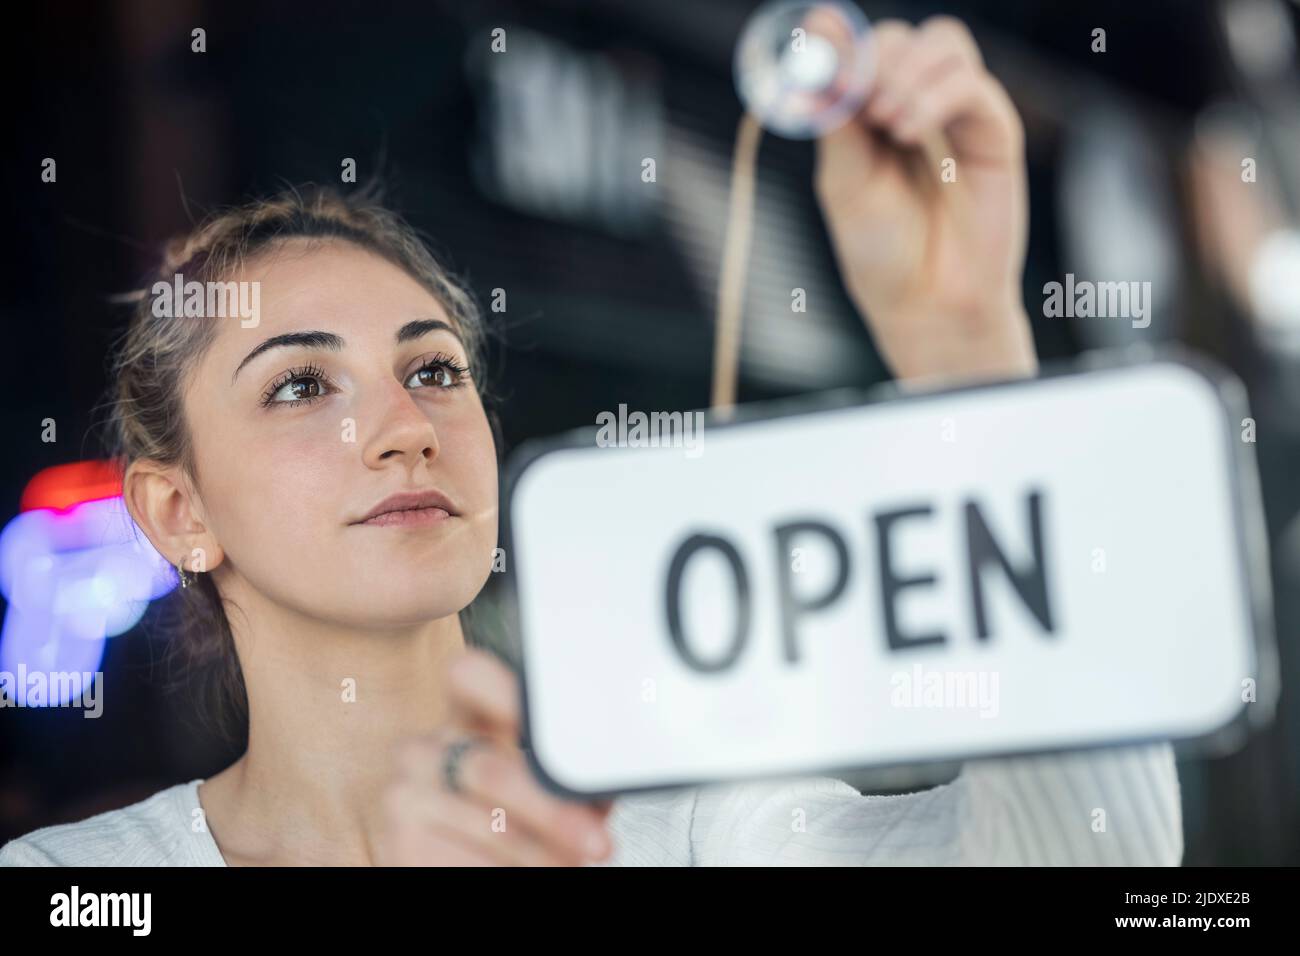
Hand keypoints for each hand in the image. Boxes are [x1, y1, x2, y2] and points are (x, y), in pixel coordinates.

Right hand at [376, 647, 614, 865]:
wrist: (459, 864)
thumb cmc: (513, 818)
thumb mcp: (539, 784)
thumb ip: (562, 771)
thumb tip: (601, 781)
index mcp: (463, 717)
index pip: (467, 676)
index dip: (505, 692)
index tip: (552, 719)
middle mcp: (425, 749)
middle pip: (489, 769)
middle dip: (550, 811)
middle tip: (596, 839)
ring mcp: (405, 794)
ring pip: (487, 826)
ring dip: (541, 853)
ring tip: (574, 861)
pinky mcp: (400, 842)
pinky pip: (468, 862)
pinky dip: (511, 872)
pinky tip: (533, 872)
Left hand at [813, 15, 1035, 382]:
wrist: (926, 304)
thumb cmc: (881, 249)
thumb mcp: (843, 179)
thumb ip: (835, 116)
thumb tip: (815, 48)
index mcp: (873, 113)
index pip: (865, 48)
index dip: (845, 47)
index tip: (823, 62)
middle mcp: (917, 104)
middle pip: (906, 36)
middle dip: (877, 60)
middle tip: (861, 105)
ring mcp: (958, 115)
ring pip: (944, 44)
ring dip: (907, 73)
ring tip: (886, 125)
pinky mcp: (994, 132)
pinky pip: (972, 84)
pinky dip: (935, 96)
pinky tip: (909, 133)